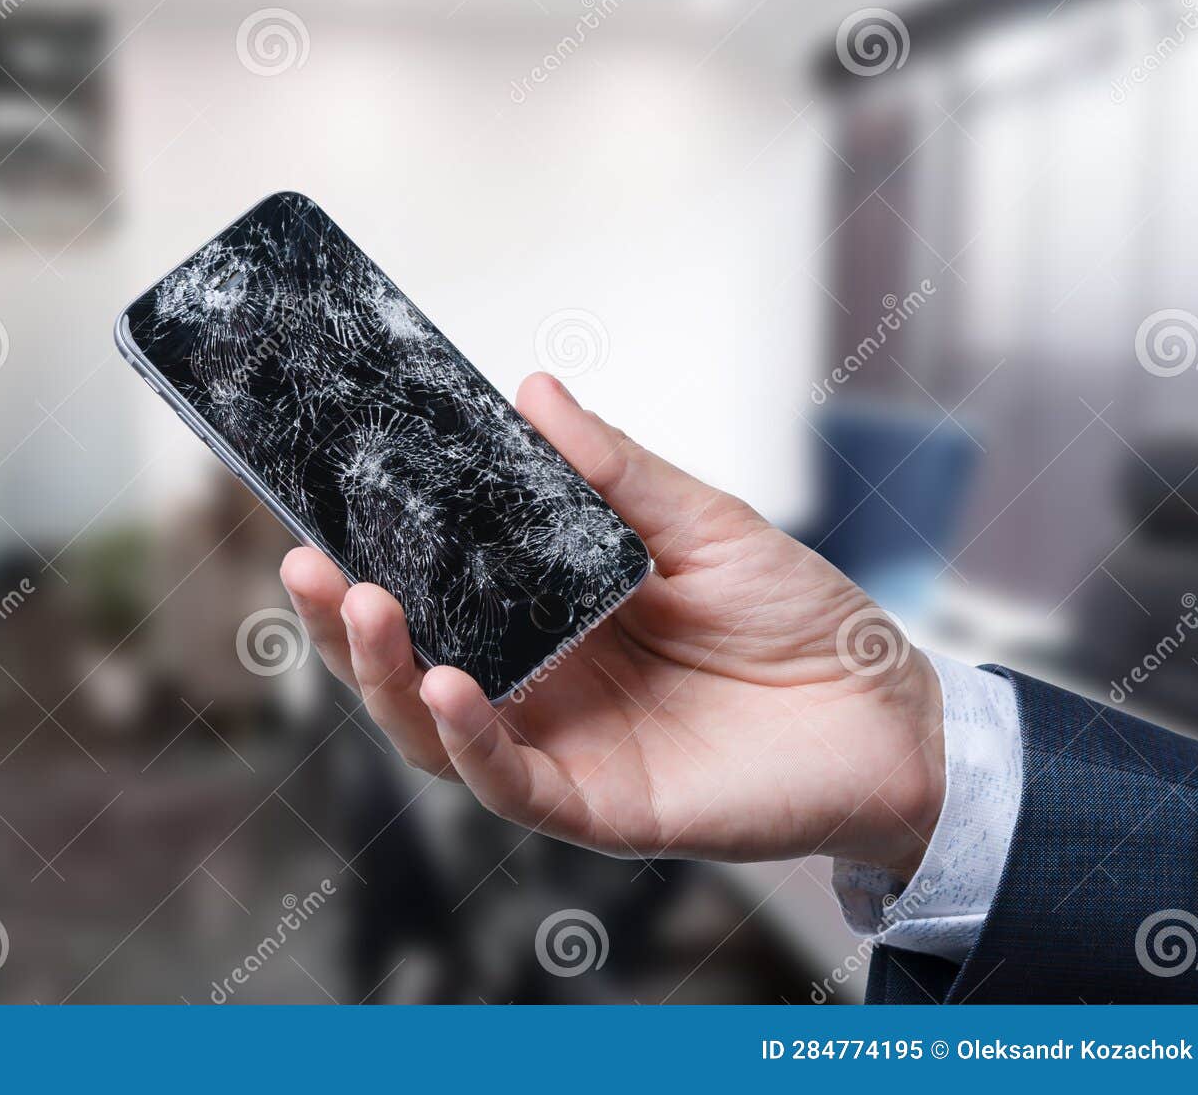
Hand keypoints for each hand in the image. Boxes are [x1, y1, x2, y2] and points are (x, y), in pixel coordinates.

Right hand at [280, 373, 944, 877]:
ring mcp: (561, 751)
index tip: (316, 507)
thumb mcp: (700, 525)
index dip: (370, 560)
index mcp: (547, 621)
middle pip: (409, 666)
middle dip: (343, 623)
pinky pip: (513, 784)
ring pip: (436, 731)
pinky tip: (450, 686)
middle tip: (306, 563)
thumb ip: (612, 473)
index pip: (435, 594)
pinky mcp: (600, 806)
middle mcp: (537, 689)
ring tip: (361, 608)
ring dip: (387, 676)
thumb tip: (532, 390)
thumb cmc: (801, 619)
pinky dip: (471, 741)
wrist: (891, 714)